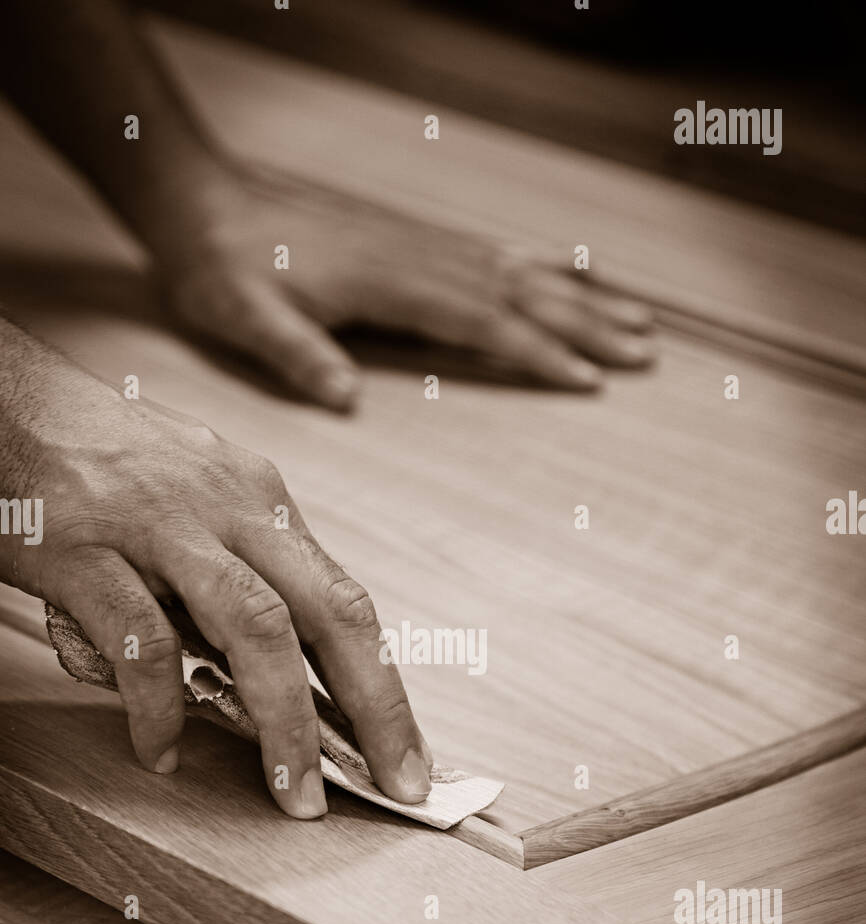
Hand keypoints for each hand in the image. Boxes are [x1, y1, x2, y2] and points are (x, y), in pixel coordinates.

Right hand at [0, 331, 431, 815]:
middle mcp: (225, 507)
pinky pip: (139, 642)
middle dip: (372, 709)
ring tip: (292, 793)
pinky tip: (161, 750)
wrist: (1, 401)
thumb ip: (238, 579)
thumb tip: (281, 682)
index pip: (346, 602)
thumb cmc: (101, 464)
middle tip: (393, 786)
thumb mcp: (194, 502)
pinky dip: (158, 708)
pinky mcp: (83, 551)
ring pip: (253, 629)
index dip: (385, 686)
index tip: (408, 757)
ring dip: (284, 721)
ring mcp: (157, 527)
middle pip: (325, 615)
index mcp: (259, 502)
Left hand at [159, 172, 654, 410]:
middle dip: (586, 325)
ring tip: (638, 318)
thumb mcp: (244, 318)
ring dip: (581, 296)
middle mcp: (420, 258)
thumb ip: (297, 355)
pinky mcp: (415, 242)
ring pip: (520, 271)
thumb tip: (346, 400)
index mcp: (391, 282)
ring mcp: (423, 245)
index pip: (481, 321)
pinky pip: (495, 252)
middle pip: (522, 293)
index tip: (589, 380)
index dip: (537, 352)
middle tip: (645, 352)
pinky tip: (568, 271)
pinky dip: (541, 264)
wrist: (206, 208)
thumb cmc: (226, 269)